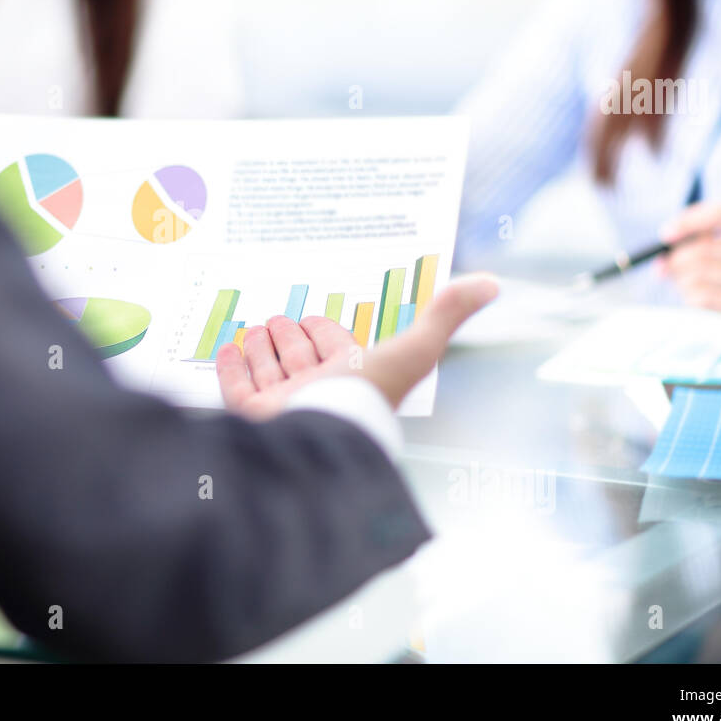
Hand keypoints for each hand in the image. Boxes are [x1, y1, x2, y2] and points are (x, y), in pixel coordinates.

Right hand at [216, 275, 498, 418]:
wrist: (326, 436)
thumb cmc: (368, 394)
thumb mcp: (416, 347)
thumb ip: (447, 315)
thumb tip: (492, 284)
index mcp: (353, 376)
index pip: (335, 347)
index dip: (325, 331)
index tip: (314, 317)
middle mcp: (318, 390)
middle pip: (300, 357)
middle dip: (289, 337)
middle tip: (279, 320)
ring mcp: (284, 404)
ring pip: (270, 371)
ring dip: (261, 349)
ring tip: (253, 330)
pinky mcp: (252, 416)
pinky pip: (237, 389)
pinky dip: (231, 368)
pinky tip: (228, 348)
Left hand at [657, 201, 720, 350]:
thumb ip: (717, 236)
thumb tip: (664, 247)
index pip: (716, 214)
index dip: (684, 223)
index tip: (664, 235)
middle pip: (699, 251)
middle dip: (673, 260)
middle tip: (664, 268)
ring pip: (696, 276)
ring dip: (680, 281)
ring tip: (687, 283)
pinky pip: (703, 298)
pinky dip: (690, 296)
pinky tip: (698, 296)